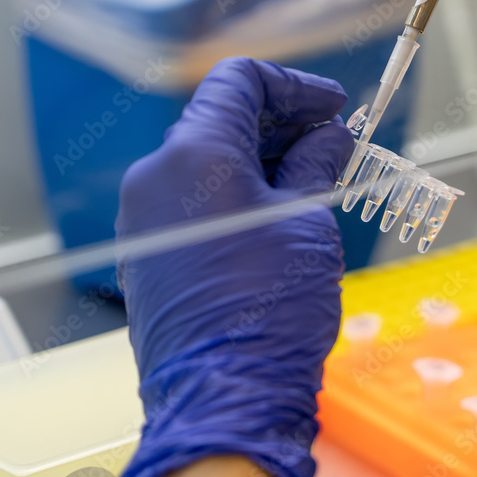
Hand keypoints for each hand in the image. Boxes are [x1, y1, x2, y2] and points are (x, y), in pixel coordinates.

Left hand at [115, 57, 353, 476]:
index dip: (295, 86)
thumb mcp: (307, 221)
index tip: (333, 106)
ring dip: (258, 158)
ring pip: (203, 160)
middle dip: (280, 121)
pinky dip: (232, 191)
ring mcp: (142, 217)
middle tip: (332, 143)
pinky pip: (189, 199)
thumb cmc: (269, 307)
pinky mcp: (146, 252)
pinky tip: (273, 214)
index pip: (238, 80)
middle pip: (218, 117)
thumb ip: (315, 164)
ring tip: (310, 181)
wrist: (222, 396)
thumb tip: (328, 136)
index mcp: (193, 153)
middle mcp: (154, 175)